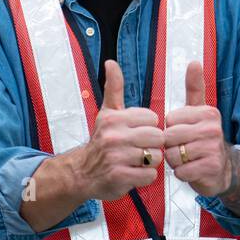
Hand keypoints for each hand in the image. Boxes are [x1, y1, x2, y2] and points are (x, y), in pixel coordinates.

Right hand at [75, 60, 164, 199]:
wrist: (82, 173)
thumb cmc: (101, 140)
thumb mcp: (107, 112)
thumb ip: (113, 87)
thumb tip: (111, 62)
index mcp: (115, 118)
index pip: (153, 119)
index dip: (148, 127)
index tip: (136, 132)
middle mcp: (114, 136)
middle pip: (157, 137)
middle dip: (152, 145)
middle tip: (139, 148)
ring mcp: (116, 158)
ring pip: (156, 156)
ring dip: (150, 162)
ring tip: (136, 161)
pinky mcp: (120, 177)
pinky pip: (150, 175)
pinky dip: (146, 176)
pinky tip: (134, 173)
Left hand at [163, 62, 231, 196]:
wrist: (222, 168)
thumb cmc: (203, 137)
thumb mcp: (199, 111)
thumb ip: (194, 87)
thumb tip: (194, 61)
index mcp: (208, 112)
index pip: (170, 120)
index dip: (171, 129)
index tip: (183, 133)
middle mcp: (213, 128)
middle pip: (170, 137)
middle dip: (171, 147)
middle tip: (184, 148)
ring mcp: (213, 149)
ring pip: (174, 155)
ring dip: (176, 161)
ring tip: (188, 159)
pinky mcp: (211, 168)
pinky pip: (181, 171)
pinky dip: (182, 173)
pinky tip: (192, 169)